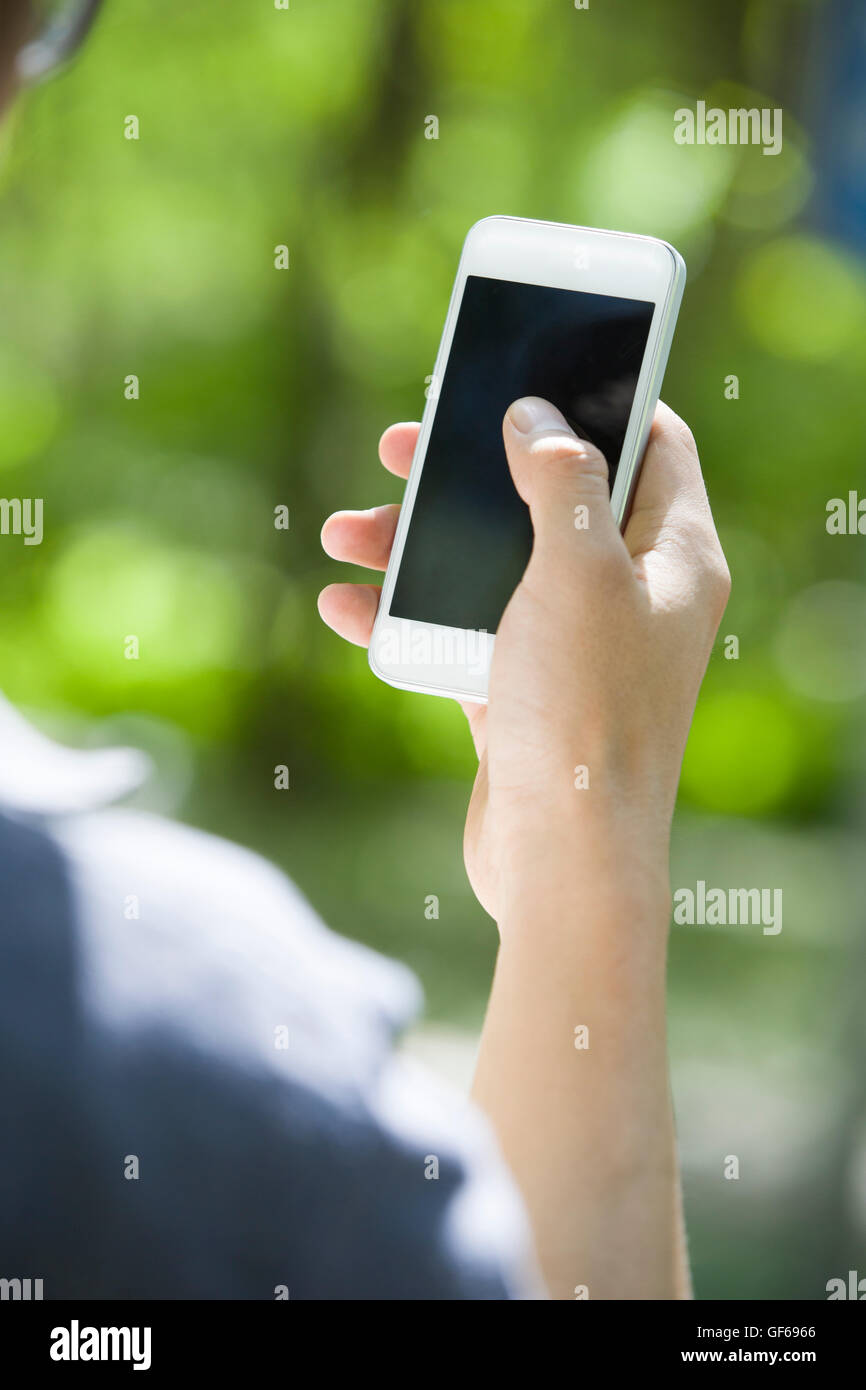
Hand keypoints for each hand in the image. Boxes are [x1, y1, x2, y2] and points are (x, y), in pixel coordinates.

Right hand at [318, 399, 729, 926]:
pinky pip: (459, 632)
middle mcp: (629, 596)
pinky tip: (348, 607)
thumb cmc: (588, 714)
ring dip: (418, 544)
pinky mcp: (521, 692)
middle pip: (552, 498)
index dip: (600, 398)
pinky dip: (406, 617)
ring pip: (491, 564)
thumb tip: (537, 418)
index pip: (654, 445)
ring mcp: (572, 647)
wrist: (561, 861)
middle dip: (474, 467)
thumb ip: (560, 483)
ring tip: (347, 531)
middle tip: (408, 442)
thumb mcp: (579, 573)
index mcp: (674, 558)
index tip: (532, 370)